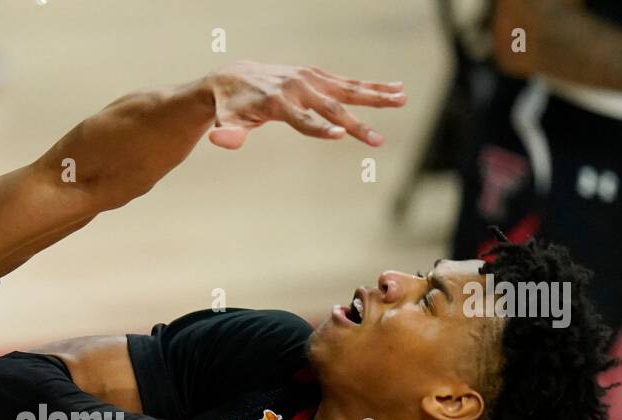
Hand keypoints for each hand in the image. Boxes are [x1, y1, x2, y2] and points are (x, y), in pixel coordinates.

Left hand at [205, 61, 405, 149]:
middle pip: (330, 107)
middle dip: (355, 125)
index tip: (338, 136)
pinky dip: (371, 85)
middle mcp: (297, 87)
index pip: (301, 119)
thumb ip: (227, 133)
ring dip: (375, 96)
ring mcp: (309, 79)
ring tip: (402, 99)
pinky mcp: (316, 75)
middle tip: (377, 141)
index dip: (318, 129)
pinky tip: (394, 88)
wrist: (232, 78)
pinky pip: (347, 82)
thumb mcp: (224, 122)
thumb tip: (219, 140)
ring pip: (347, 89)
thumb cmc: (230, 108)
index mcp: (277, 102)